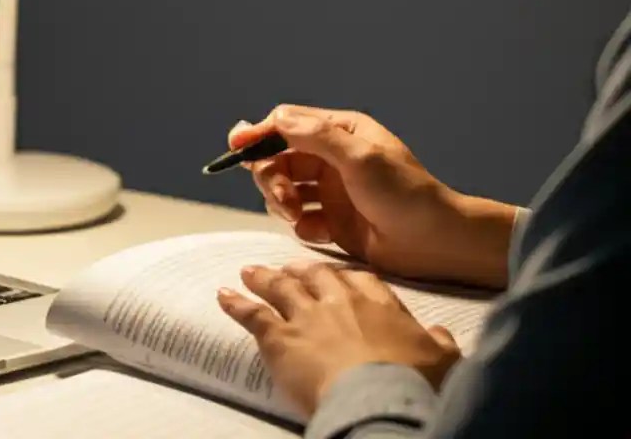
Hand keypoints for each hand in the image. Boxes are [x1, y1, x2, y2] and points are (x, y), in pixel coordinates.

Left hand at [217, 261, 461, 414]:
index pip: (361, 280)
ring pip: (280, 287)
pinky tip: (223, 296)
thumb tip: (440, 334)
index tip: (339, 278)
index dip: (347, 278)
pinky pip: (252, 314)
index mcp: (382, 305)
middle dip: (302, 271)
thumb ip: (439, 344)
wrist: (379, 399)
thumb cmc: (416, 384)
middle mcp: (341, 302)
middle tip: (290, 269)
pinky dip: (235, 303)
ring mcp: (307, 316)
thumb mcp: (444, 363)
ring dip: (264, 278)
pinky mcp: (280, 337)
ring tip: (250, 271)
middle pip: (316, 277)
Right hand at [228, 104, 516, 288]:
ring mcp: (330, 190)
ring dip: (282, 204)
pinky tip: (319, 233)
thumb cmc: (407, 196)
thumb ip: (316, 136)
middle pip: (276, 158)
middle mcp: (331, 158)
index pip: (286, 123)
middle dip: (271, 178)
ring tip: (301, 220)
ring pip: (282, 189)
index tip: (238, 147)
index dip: (259, 134)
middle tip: (283, 199)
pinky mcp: (331, 220)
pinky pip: (297, 218)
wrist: (436, 244)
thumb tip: (275, 118)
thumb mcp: (361, 158)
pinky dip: (300, 226)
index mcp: (341, 132)